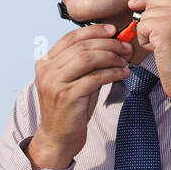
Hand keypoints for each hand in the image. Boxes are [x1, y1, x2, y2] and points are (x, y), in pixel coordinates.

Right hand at [31, 23, 131, 168]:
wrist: (58, 139)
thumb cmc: (69, 111)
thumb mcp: (74, 82)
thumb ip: (86, 64)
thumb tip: (112, 46)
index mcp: (45, 63)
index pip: (70, 38)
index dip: (93, 31)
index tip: (112, 31)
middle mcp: (47, 70)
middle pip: (82, 47)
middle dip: (108, 44)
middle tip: (125, 48)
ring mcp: (55, 83)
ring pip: (88, 58)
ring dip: (111, 57)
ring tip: (124, 60)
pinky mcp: (68, 96)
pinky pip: (95, 78)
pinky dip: (112, 73)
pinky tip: (122, 73)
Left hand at [126, 0, 170, 106]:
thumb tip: (148, 3)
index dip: (151, 1)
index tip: (137, 5)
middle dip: (146, 15)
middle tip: (148, 32)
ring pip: (147, 14)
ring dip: (148, 33)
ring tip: (162, 47)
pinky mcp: (166, 26)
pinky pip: (142, 26)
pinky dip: (144, 41)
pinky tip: (157, 50)